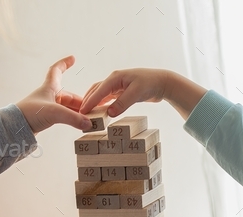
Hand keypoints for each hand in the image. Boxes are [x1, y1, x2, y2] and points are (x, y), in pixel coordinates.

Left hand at [17, 56, 91, 133]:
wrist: (15, 128)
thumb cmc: (29, 114)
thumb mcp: (54, 113)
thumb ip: (73, 118)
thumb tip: (88, 123)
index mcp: (49, 88)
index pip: (56, 70)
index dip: (64, 63)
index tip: (72, 58)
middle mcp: (49, 96)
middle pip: (69, 96)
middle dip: (82, 102)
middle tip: (94, 110)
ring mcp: (48, 107)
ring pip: (68, 107)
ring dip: (78, 112)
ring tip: (89, 120)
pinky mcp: (46, 118)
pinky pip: (63, 116)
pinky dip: (72, 119)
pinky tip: (79, 124)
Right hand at [80, 69, 206, 120]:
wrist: (162, 82)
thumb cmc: (150, 84)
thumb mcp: (136, 93)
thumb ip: (123, 103)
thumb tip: (110, 113)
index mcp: (115, 77)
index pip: (99, 90)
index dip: (90, 101)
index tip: (82, 111)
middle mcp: (114, 80)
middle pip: (96, 91)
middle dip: (87, 101)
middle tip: (80, 114)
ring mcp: (117, 85)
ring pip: (101, 94)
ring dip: (93, 103)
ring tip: (86, 114)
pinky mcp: (121, 91)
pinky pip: (108, 98)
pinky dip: (101, 104)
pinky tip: (99, 112)